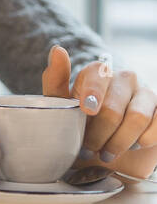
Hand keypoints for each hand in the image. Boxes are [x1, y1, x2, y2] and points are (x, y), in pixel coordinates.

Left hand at [42, 45, 156, 179]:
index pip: (97, 73)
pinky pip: (156, 126)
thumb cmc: (80, 125)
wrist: (104, 150)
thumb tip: (58, 49)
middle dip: (98, 132)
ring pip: (137, 117)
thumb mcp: (62, 105)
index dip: (92, 92)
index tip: (87, 110)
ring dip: (119, 141)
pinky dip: (141, 141)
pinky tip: (130, 146)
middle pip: (113, 105)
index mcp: (99, 73)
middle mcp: (125, 79)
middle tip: (88, 148)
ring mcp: (146, 95)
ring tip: (106, 153)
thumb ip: (56, 80)